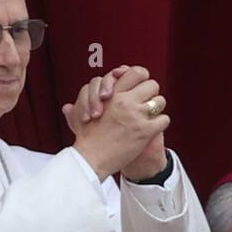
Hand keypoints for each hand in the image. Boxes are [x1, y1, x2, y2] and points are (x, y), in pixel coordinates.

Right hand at [64, 65, 170, 181]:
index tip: (138, 86)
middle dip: (151, 93)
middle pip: (152, 84)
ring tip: (150, 117)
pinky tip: (152, 129)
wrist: (92, 159)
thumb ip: (78, 108)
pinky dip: (160, 124)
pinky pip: (163, 120)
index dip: (140, 78)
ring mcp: (137, 115)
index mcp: (113, 94)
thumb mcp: (80, 118)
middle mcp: (126, 101)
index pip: (136, 72)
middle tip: (146, 102)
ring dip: (156, 109)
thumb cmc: (86, 141)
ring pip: (160, 101)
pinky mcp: (145, 131)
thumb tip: (67, 107)